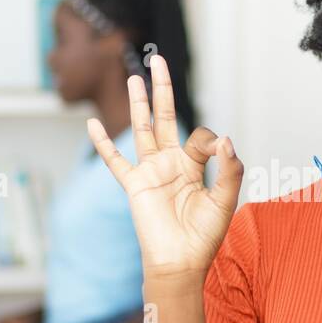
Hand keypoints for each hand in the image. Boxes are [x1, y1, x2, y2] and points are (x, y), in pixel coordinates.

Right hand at [87, 55, 242, 280]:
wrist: (181, 263)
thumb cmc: (204, 237)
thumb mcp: (226, 200)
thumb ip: (230, 170)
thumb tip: (226, 139)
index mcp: (194, 166)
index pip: (201, 137)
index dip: (213, 140)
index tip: (220, 152)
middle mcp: (170, 163)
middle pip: (165, 117)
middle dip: (163, 89)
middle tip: (158, 60)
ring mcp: (150, 172)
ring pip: (142, 129)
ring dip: (138, 103)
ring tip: (134, 76)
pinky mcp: (134, 184)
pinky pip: (115, 161)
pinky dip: (102, 144)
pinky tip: (92, 125)